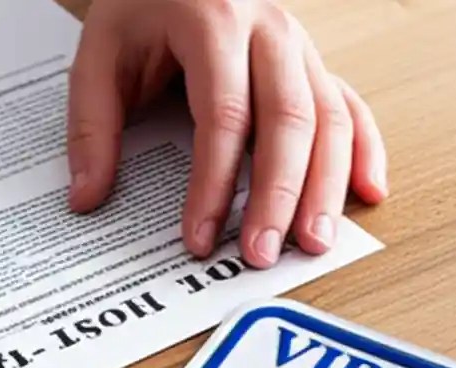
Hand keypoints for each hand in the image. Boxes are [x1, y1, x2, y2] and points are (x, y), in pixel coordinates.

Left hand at [67, 0, 387, 268]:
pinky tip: (367, 192)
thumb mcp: (99, 54)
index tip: (200, 237)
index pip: (223, 116)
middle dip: (278, 195)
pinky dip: (364, 150)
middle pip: (288, 121)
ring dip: (325, 186)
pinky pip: (350, 105)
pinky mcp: (313, 61)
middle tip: (263, 253)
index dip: (213, 185)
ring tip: (312, 242)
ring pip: (329, 118)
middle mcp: (269, 30)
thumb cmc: (141, 3)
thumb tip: (88, 197)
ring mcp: (299, 45)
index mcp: (214, 21)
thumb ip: (91, 126)